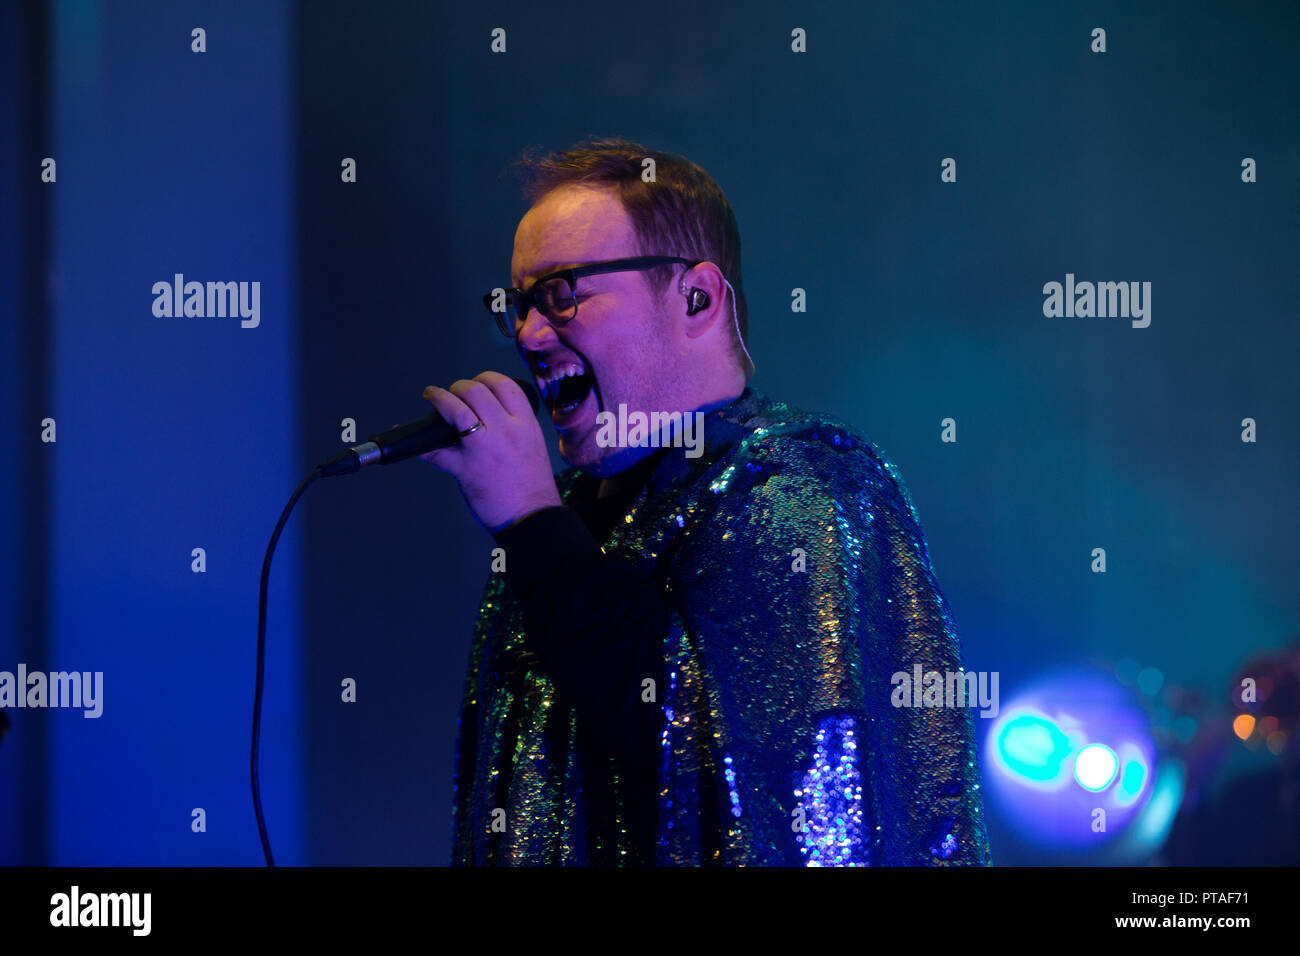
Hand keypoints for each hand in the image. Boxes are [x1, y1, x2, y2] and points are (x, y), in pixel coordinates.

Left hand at [419, 371, 561, 532]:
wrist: (533, 517)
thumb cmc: (532, 485)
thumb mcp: (532, 444)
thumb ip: (513, 427)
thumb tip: (485, 414)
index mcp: (526, 423)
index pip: (504, 385)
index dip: (485, 378)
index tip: (476, 383)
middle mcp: (506, 430)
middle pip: (476, 390)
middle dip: (459, 387)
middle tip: (452, 393)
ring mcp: (484, 448)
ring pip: (456, 408)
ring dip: (439, 398)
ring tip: (432, 396)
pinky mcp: (465, 469)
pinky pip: (434, 450)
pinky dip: (419, 443)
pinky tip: (413, 439)